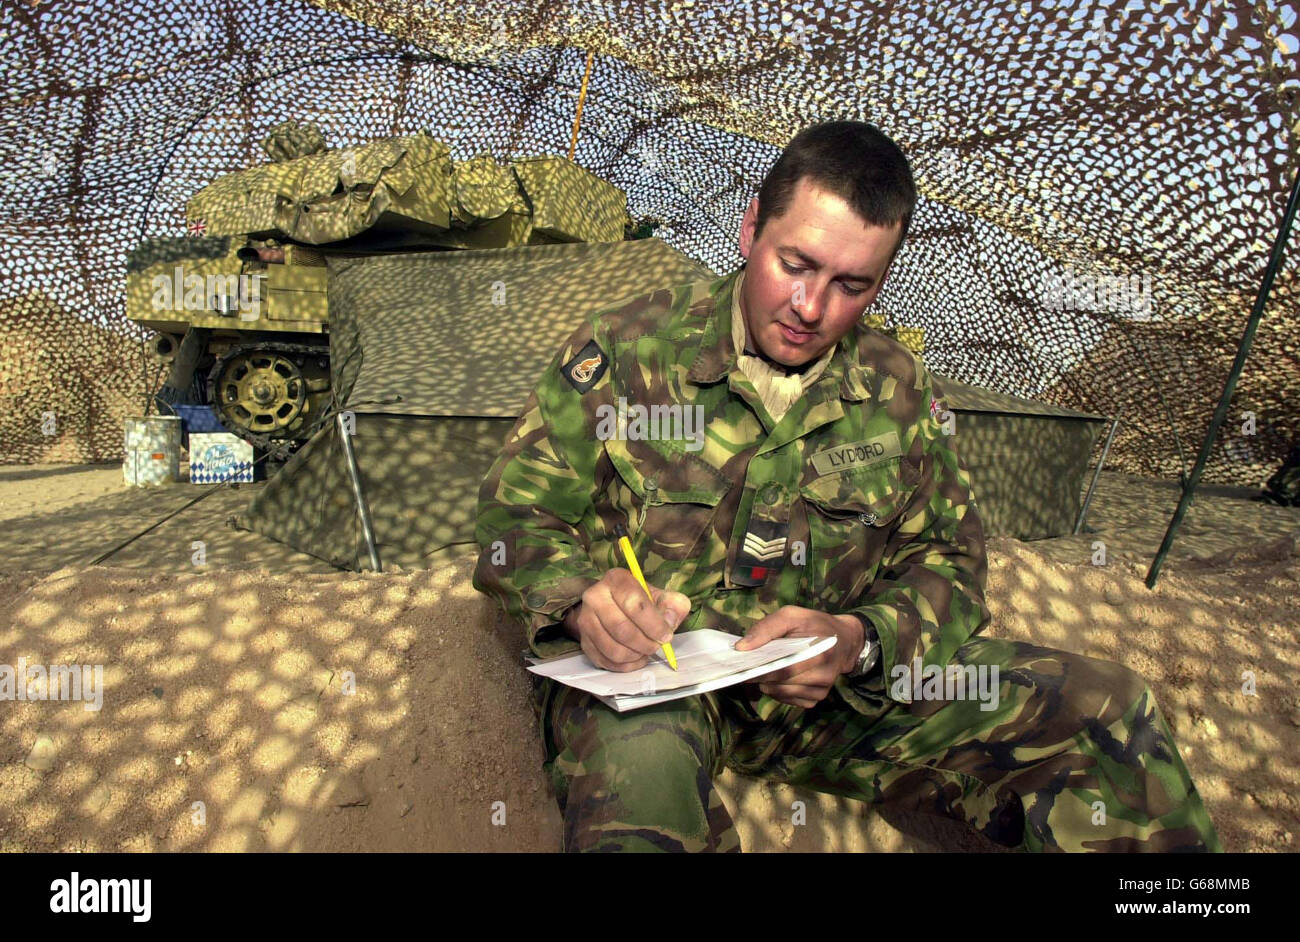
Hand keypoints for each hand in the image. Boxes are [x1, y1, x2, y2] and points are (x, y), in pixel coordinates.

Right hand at [563, 569, 690, 671]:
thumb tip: (669, 621)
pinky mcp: (584, 641)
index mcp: (616, 579)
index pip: (633, 603)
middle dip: (645, 643)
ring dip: (636, 655)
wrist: (613, 606)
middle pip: (622, 629)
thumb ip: (673, 606)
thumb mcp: (661, 596)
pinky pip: (607, 661)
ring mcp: (586, 620)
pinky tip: (636, 657)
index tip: (666, 635)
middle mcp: (595, 596)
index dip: (653, 624)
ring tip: (646, 650)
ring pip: (613, 649)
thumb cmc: (640, 601)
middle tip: (657, 646)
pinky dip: (626, 665)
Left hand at [734, 606, 864, 708]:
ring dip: (767, 683)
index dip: (759, 669)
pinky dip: (778, 690)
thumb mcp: (792, 615)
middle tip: (748, 665)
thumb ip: (767, 628)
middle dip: (759, 675)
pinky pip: (788, 700)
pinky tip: (779, 677)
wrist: (844, 641)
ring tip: (765, 667)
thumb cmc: (815, 625)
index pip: (783, 669)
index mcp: (820, 653)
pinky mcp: (816, 699)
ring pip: (780, 694)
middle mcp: (823, 676)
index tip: (741, 665)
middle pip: (779, 684)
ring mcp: (821, 691)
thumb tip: (741, 648)